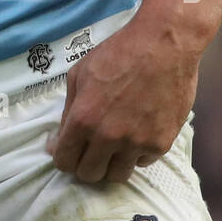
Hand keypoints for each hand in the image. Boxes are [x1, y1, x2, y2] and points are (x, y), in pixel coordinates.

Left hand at [46, 24, 199, 184]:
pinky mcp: (161, 144)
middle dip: (85, 164)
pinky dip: (136, 153)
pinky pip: (142, 162)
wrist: (164, 44)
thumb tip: (57, 141)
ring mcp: (136, 143)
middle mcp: (108, 137)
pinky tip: (137, 131)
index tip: (69, 152)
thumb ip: (69, 110)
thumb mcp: (80, 74)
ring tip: (115, 144)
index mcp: (83, 119)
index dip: (64, 158)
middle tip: (91, 150)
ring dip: (112, 163)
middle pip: (89, 175)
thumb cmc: (118, 53)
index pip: (64, 161)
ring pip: (117, 176)